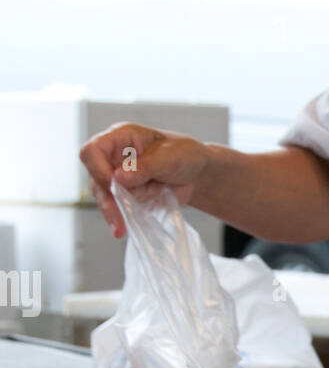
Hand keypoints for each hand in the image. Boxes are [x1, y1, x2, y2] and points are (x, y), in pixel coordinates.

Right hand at [79, 123, 210, 237]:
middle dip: (107, 200)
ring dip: (115, 213)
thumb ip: (145, 166)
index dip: (98, 168)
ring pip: (104, 198)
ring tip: (122, 228)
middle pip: (95, 178)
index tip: (113, 184)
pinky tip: (125, 230)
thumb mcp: (169, 156)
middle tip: (118, 219)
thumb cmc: (184, 155)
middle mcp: (113, 158)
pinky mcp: (125, 197)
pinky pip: (117, 210)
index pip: (93, 150)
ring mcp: (117, 179)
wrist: (196, 175)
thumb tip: (118, 177)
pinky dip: (122, 219)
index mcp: (120, 138)